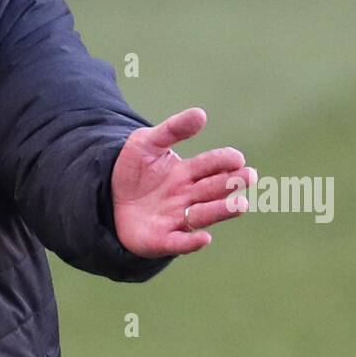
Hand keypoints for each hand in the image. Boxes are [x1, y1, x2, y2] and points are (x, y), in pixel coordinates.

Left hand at [110, 108, 256, 256]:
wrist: (106, 197)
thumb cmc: (132, 170)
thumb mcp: (147, 143)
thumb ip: (172, 129)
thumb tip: (200, 114)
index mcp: (188, 173)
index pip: (211, 165)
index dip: (224, 161)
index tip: (237, 158)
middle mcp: (188, 196)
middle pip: (214, 189)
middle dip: (231, 184)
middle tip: (249, 176)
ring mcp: (176, 218)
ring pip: (203, 214)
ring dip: (221, 210)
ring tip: (240, 205)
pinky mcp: (161, 239)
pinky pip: (179, 242)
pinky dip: (191, 242)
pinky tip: (204, 239)